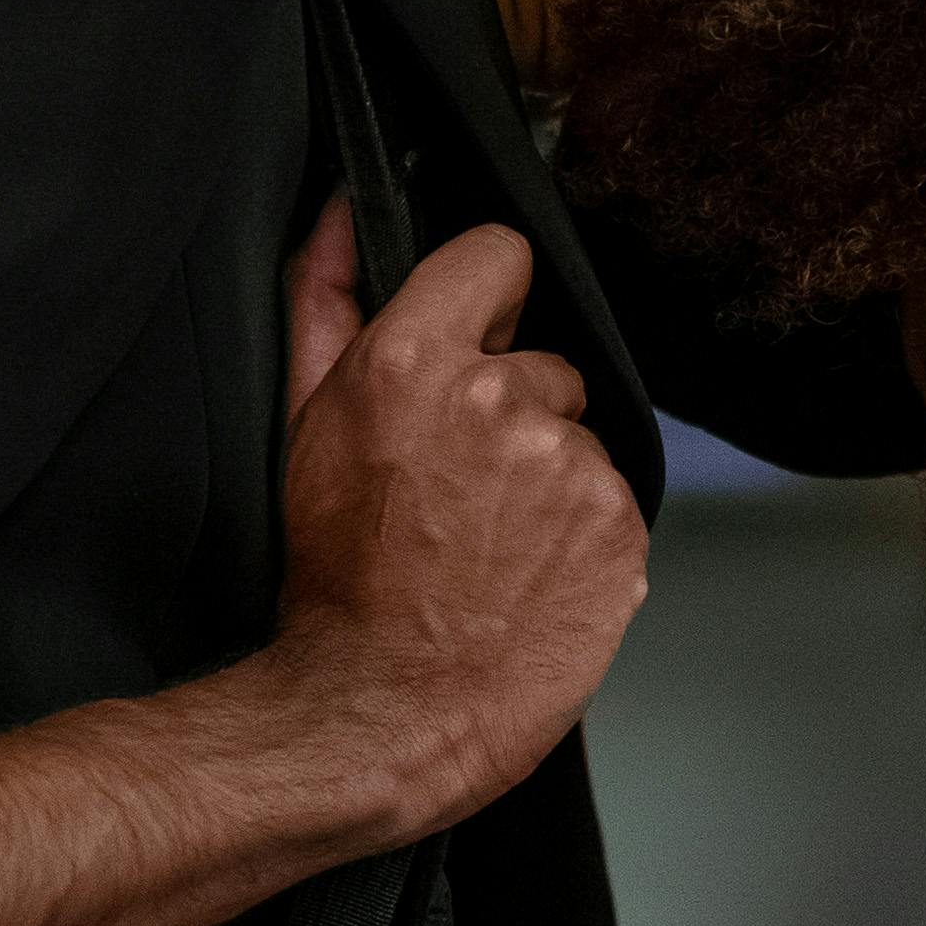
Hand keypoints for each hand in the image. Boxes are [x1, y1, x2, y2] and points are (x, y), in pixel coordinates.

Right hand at [267, 198, 648, 840]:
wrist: (381, 713)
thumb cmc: (335, 583)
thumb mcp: (304, 426)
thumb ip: (325, 299)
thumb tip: (342, 212)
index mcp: (412, 362)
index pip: (496, 255)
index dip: (482, 303)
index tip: (469, 349)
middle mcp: (501, 403)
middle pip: (540, 364)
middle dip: (508, 414)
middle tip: (455, 493)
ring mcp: (570, 469)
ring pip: (575, 442)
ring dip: (544, 484)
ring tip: (488, 548)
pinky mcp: (621, 532)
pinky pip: (612, 507)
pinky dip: (581, 539)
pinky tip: (527, 579)